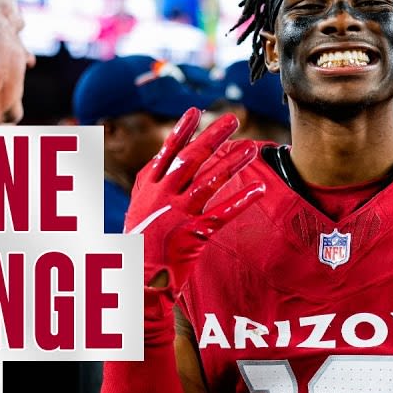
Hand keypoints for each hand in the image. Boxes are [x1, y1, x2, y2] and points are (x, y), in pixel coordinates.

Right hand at [124, 108, 264, 289]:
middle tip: (233, 120)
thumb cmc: (137, 245)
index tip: (196, 111)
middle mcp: (162, 196)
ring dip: (233, 163)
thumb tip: (163, 161)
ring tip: (252, 148)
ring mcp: (178, 214)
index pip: (167, 152)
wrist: (133, 281)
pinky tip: (259, 189)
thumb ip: (152, 186)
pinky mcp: (193, 234)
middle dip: (213, 137)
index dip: (183, 130)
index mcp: (148, 188)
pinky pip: (222, 214)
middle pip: (192, 159)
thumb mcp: (138, 209)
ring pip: (210, 182)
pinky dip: (241, 200)